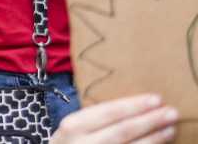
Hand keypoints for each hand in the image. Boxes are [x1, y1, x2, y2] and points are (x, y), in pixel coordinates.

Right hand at [53, 94, 177, 143]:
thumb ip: (93, 119)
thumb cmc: (68, 143)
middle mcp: (84, 142)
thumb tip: (131, 107)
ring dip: (154, 138)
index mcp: (73, 124)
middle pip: (123, 130)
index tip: (155, 98)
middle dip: (149, 121)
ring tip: (170, 129)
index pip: (108, 112)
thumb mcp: (72, 127)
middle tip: (170, 112)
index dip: (134, 105)